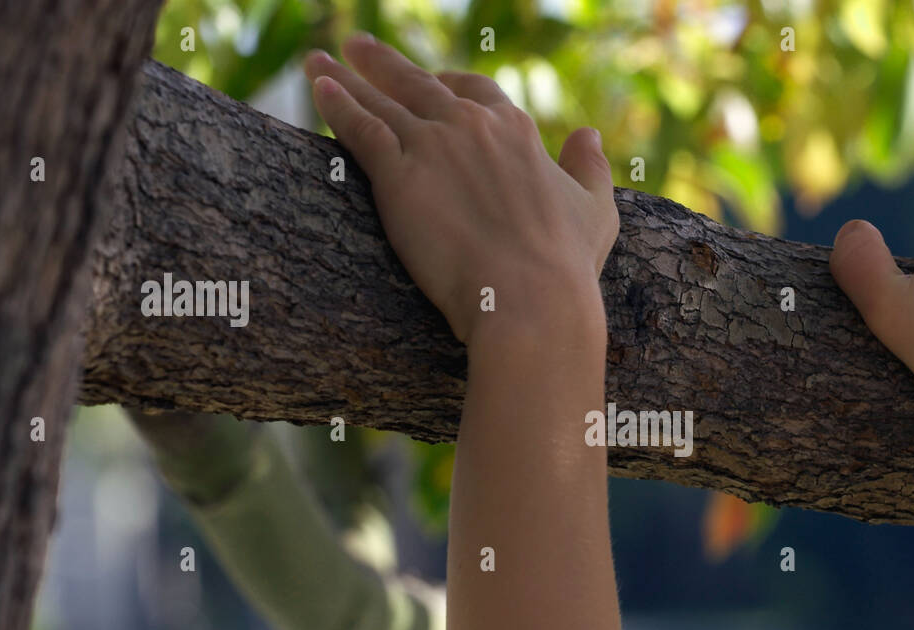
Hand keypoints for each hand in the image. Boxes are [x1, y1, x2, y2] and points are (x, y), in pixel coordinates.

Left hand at [304, 35, 617, 351]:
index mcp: (516, 130)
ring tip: (317, 62)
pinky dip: (336, 105)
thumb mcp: (596, 209)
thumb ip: (590, 168)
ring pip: (380, 101)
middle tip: (358, 48)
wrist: (530, 297)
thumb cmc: (567, 264)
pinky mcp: (397, 173)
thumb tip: (588, 134)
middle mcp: (472, 126)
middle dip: (384, 64)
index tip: (433, 81)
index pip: (475, 91)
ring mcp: (432, 145)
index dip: (449, 85)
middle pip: (418, 84)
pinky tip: (318, 89)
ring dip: (346, 78)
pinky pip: (359, 127)